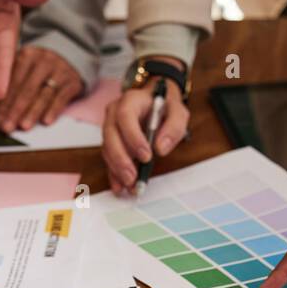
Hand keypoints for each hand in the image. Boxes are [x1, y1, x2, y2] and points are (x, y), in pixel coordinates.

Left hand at [0, 46, 82, 131]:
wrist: (68, 69)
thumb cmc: (40, 75)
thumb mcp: (24, 74)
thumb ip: (11, 89)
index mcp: (27, 55)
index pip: (12, 80)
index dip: (4, 101)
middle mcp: (44, 59)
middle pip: (27, 88)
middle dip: (15, 110)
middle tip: (8, 126)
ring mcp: (60, 68)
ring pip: (44, 94)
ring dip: (32, 112)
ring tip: (24, 126)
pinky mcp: (73, 80)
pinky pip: (61, 97)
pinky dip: (53, 110)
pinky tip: (46, 121)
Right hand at [102, 73, 189, 195]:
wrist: (156, 102)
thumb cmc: (165, 106)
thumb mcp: (178, 110)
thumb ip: (174, 126)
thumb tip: (161, 148)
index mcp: (131, 100)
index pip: (125, 116)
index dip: (133, 137)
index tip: (146, 156)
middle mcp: (115, 113)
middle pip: (110, 135)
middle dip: (121, 159)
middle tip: (133, 177)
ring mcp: (110, 127)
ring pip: (107, 149)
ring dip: (117, 169)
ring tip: (130, 185)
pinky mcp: (111, 142)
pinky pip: (109, 159)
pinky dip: (114, 174)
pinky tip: (120, 187)